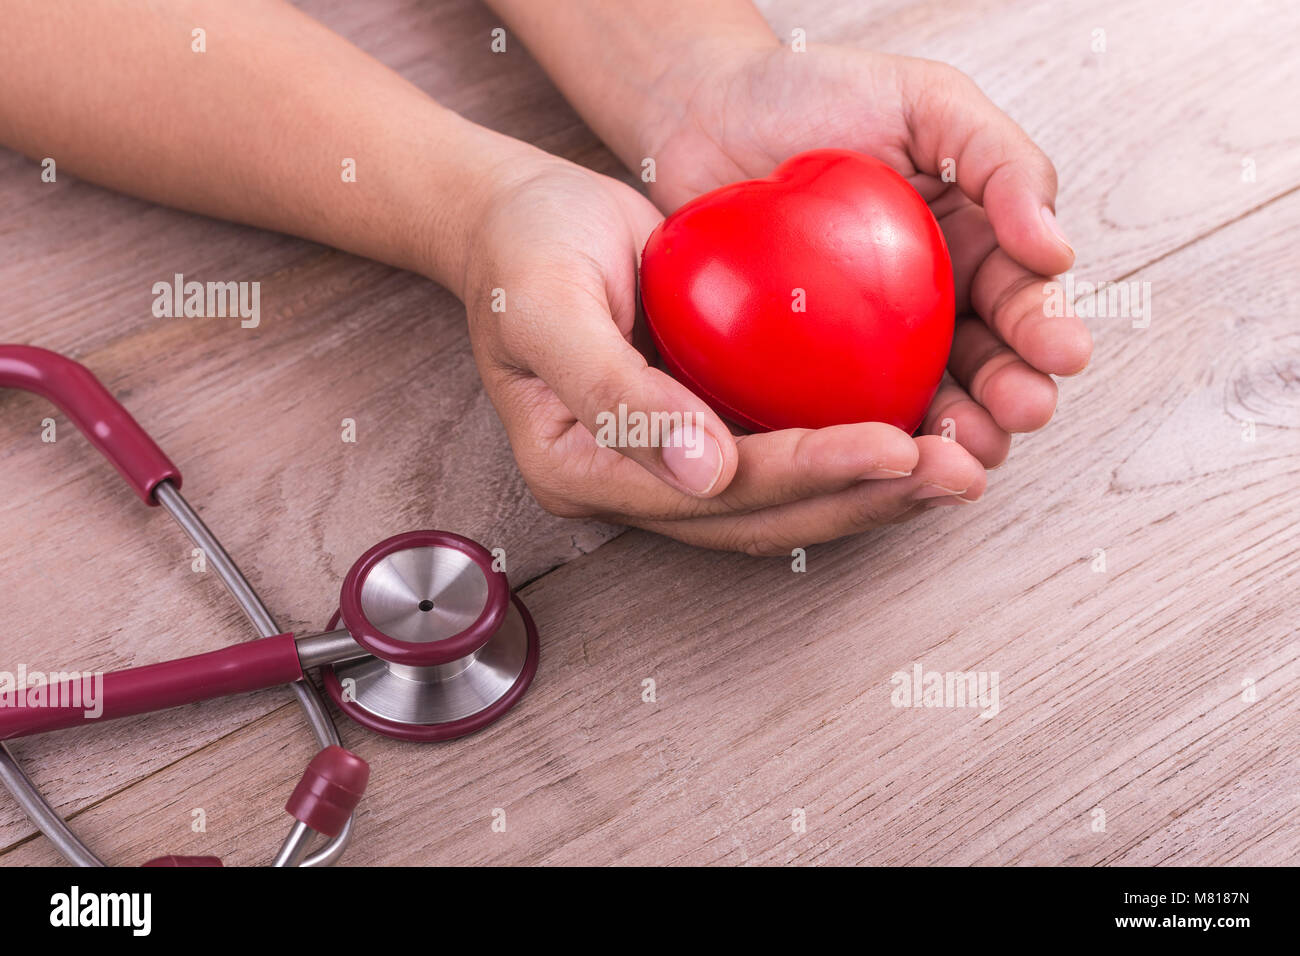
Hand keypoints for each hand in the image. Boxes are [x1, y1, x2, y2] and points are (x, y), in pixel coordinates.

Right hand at [463, 156, 986, 553]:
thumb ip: (613, 393)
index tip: (893, 447)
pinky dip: (853, 449)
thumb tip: (706, 474)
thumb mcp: (547, 306)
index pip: (711, 495)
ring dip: (872, 490)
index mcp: (584, 472)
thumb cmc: (522, 251)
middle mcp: (636, 483)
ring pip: (784, 499)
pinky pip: (788, 450)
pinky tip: (917, 430)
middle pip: (760, 516)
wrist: (521, 220)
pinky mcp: (707, 426)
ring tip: (958, 465)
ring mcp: (673, 462)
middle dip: (862, 500)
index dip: (806, 475)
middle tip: (957, 472)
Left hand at [638, 41, 1092, 467]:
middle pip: (986, 365)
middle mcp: (929, 307)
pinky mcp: (806, 374)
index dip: (1045, 329)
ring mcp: (868, 347)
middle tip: (1021, 410)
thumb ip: (999, 160)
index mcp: (970, 247)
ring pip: (925, 404)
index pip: (1021, 298)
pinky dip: (868, 442)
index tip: (1058, 353)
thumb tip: (1056, 248)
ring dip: (958, 433)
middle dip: (1013, 394)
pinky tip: (884, 458)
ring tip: (968, 450)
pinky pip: (841, 416)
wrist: (704, 117)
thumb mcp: (925, 101)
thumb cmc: (814, 96)